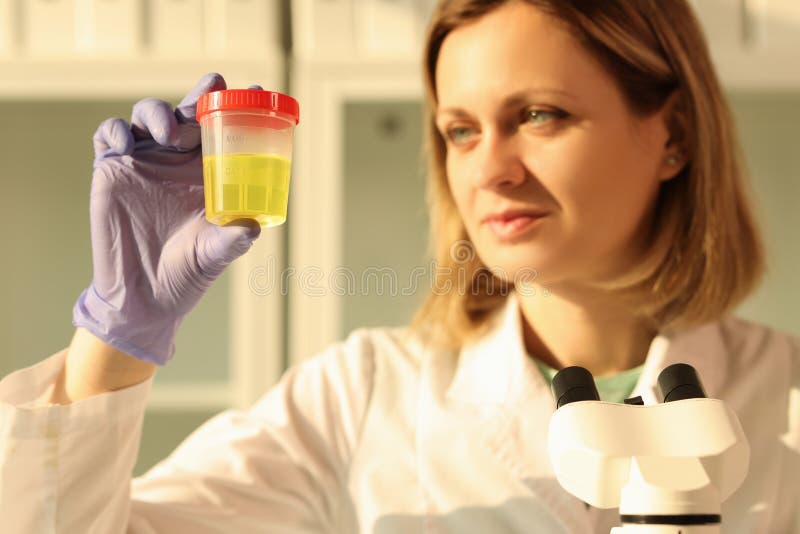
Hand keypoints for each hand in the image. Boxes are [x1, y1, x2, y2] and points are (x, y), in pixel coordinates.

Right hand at [73, 73, 260, 364]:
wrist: (145, 297)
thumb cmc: (188, 273)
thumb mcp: (215, 255)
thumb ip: (232, 241)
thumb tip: (252, 228)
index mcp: (208, 173)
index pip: (224, 129)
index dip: (239, 106)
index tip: (259, 90)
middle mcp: (177, 161)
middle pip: (188, 111)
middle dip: (201, 93)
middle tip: (213, 91)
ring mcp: (144, 162)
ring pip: (148, 114)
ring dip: (159, 113)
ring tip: (170, 134)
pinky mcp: (111, 169)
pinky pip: (109, 134)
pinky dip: (116, 130)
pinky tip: (125, 145)